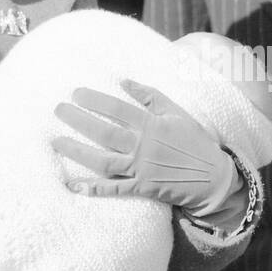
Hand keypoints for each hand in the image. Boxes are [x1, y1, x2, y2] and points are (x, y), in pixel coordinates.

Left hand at [52, 80, 240, 217]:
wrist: (214, 177)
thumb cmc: (196, 141)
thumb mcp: (178, 112)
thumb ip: (151, 96)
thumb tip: (125, 81)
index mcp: (152, 125)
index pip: (117, 109)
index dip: (95, 100)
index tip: (75, 93)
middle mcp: (144, 146)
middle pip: (104, 132)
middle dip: (78, 120)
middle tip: (58, 111)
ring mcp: (141, 169)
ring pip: (103, 160)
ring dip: (78, 151)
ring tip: (57, 142)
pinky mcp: (142, 188)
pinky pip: (114, 189)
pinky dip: (93, 189)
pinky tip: (72, 185)